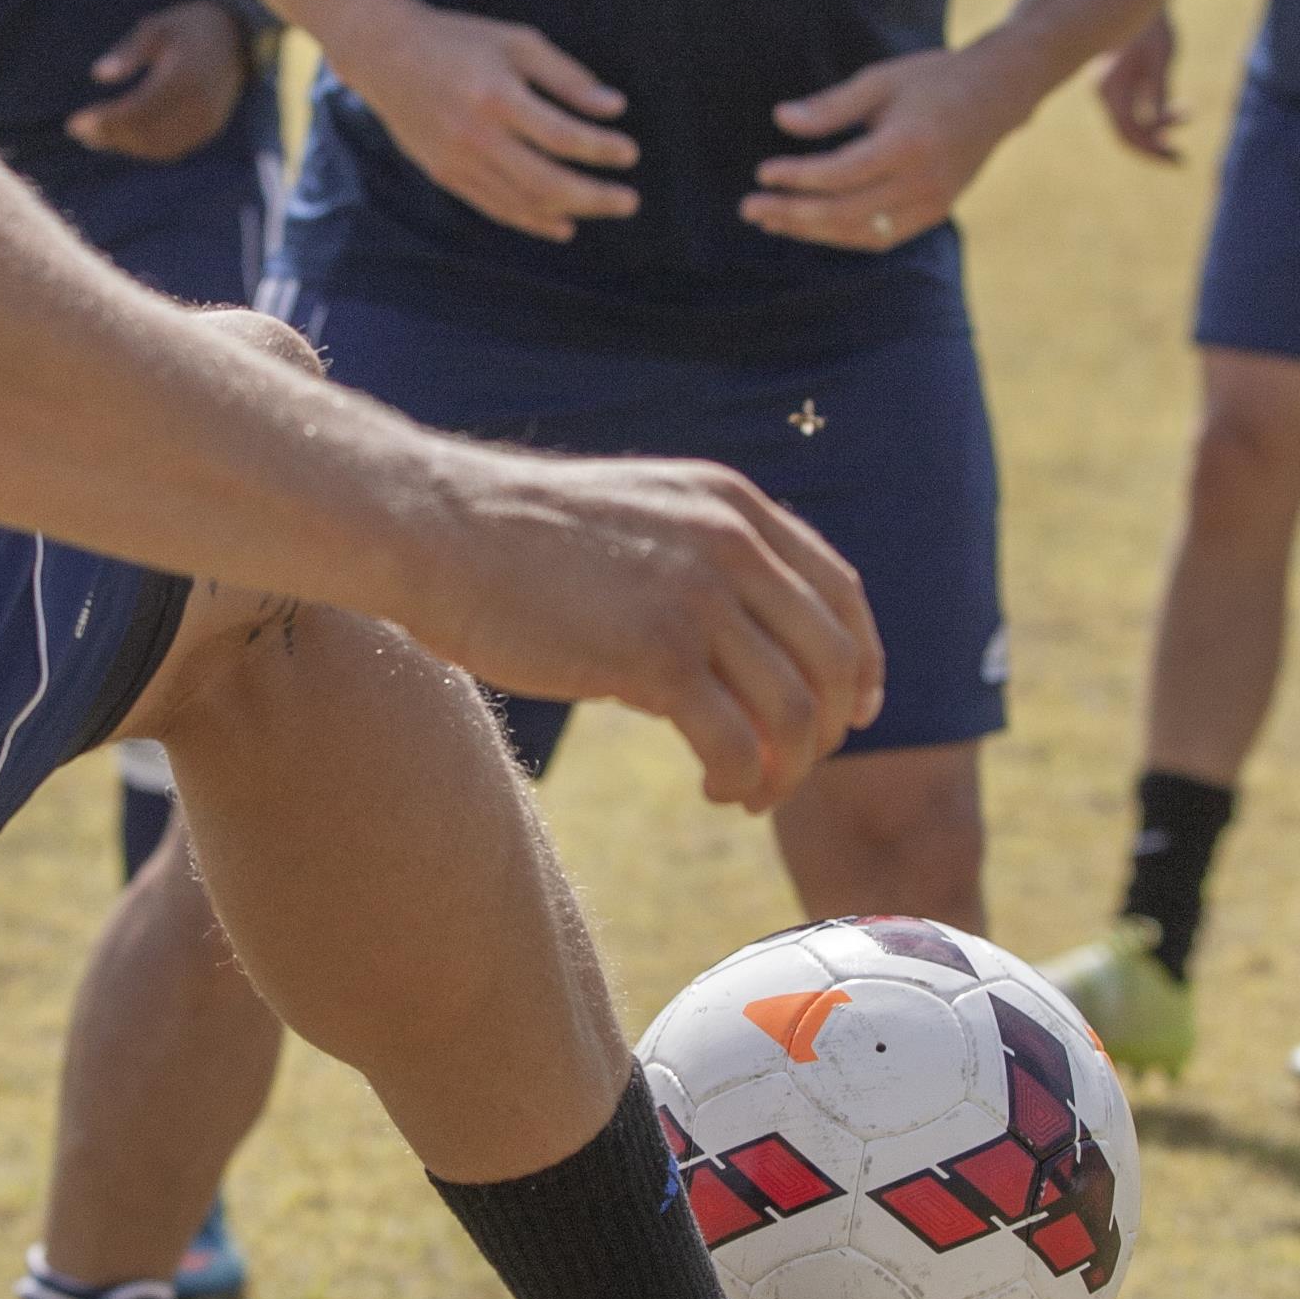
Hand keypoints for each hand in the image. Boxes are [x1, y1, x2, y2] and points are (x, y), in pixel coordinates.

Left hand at [67, 0, 251, 163]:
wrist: (238, 37)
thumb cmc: (189, 26)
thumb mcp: (156, 26)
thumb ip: (128, 51)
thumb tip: (98, 75)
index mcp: (182, 78)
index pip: (135, 111)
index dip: (103, 121)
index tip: (74, 123)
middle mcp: (197, 105)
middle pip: (143, 133)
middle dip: (108, 136)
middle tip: (79, 132)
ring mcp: (206, 121)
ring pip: (156, 146)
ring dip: (123, 145)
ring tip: (95, 137)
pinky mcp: (209, 129)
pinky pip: (172, 148)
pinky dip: (144, 148)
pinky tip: (124, 139)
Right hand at [353, 3, 637, 239]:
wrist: (385, 55)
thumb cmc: (460, 42)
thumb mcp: (517, 43)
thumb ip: (567, 77)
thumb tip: (614, 108)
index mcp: (496, 96)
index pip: (561, 136)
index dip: (601, 149)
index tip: (630, 153)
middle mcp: (475, 135)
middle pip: (546, 181)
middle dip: (595, 196)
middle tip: (630, 200)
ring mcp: (457, 161)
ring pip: (523, 202)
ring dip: (570, 211)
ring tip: (605, 208)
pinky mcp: (446, 175)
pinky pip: (496, 208)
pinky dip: (533, 221)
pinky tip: (563, 225)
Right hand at [407, 449, 882, 809]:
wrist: (438, 530)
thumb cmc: (519, 540)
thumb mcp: (639, 520)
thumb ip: (700, 560)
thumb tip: (742, 641)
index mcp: (733, 506)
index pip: (840, 593)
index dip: (861, 662)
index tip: (852, 712)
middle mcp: (731, 543)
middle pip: (831, 658)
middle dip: (825, 729)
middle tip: (789, 768)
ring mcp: (696, 597)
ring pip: (795, 709)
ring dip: (785, 767)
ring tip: (746, 792)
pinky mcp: (654, 654)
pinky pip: (739, 742)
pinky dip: (742, 781)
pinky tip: (716, 790)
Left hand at [744, 40, 1028, 252]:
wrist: (999, 94)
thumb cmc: (934, 79)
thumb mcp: (881, 80)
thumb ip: (831, 106)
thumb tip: (781, 120)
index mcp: (908, 144)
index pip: (840, 174)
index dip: (797, 178)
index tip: (763, 172)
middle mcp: (922, 182)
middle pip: (844, 212)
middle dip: (792, 213)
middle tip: (750, 208)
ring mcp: (932, 203)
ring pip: (860, 232)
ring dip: (811, 231)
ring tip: (771, 220)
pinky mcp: (935, 212)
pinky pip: (881, 236)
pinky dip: (842, 235)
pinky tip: (810, 226)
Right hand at [1094, 16, 1185, 160]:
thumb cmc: (1152, 20)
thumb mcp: (1162, 54)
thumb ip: (1159, 90)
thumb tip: (1160, 127)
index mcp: (1110, 87)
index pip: (1128, 132)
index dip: (1152, 150)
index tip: (1178, 158)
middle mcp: (1105, 91)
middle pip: (1127, 133)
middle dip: (1153, 147)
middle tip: (1180, 159)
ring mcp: (1111, 87)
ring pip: (1131, 121)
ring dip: (1158, 128)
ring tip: (1186, 119)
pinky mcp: (1120, 80)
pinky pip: (1135, 107)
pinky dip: (1155, 114)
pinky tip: (1179, 112)